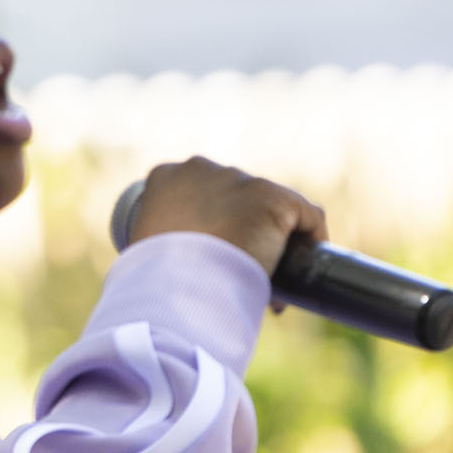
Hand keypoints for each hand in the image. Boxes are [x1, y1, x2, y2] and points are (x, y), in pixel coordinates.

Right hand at [122, 156, 326, 280]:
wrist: (175, 284)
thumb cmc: (151, 280)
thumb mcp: (141, 252)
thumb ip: (155, 247)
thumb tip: (165, 274)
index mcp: (165, 176)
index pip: (201, 194)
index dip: (212, 225)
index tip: (215, 258)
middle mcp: (202, 168)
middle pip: (239, 198)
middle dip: (244, 230)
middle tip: (240, 272)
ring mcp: (241, 180)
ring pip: (271, 208)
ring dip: (273, 240)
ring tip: (268, 281)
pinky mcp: (275, 198)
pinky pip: (306, 217)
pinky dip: (310, 241)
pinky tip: (304, 272)